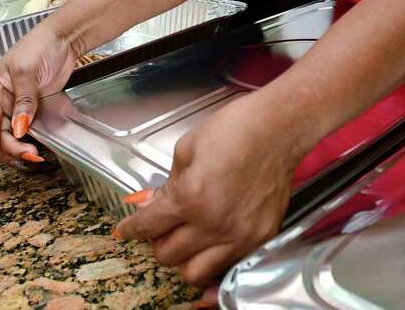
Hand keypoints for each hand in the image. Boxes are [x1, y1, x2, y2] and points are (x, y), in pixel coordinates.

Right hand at [0, 22, 79, 173]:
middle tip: (30, 155)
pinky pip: (28, 130)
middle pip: (1, 133)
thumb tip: (19, 127)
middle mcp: (3, 100)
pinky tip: (39, 149)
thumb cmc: (39, 46)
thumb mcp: (26, 72)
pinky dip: (31, 141)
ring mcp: (18, 106)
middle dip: (12, 148)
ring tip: (36, 155)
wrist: (64, 39)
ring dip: (21, 147)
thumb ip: (24, 101)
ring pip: (13, 135)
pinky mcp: (34, 109)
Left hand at [114, 93, 301, 285]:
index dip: (131, 229)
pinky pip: (228, 265)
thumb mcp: (186, 149)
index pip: (149, 226)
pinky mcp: (260, 238)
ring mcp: (240, 236)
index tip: (126, 231)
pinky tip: (209, 243)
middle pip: (169, 256)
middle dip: (156, 242)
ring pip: (196, 274)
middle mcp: (215, 224)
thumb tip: (151, 206)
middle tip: (159, 229)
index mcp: (191, 198)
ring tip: (183, 240)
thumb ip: (166, 184)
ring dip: (183, 259)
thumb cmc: (236, 129)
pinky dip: (212, 260)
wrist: (279, 129)